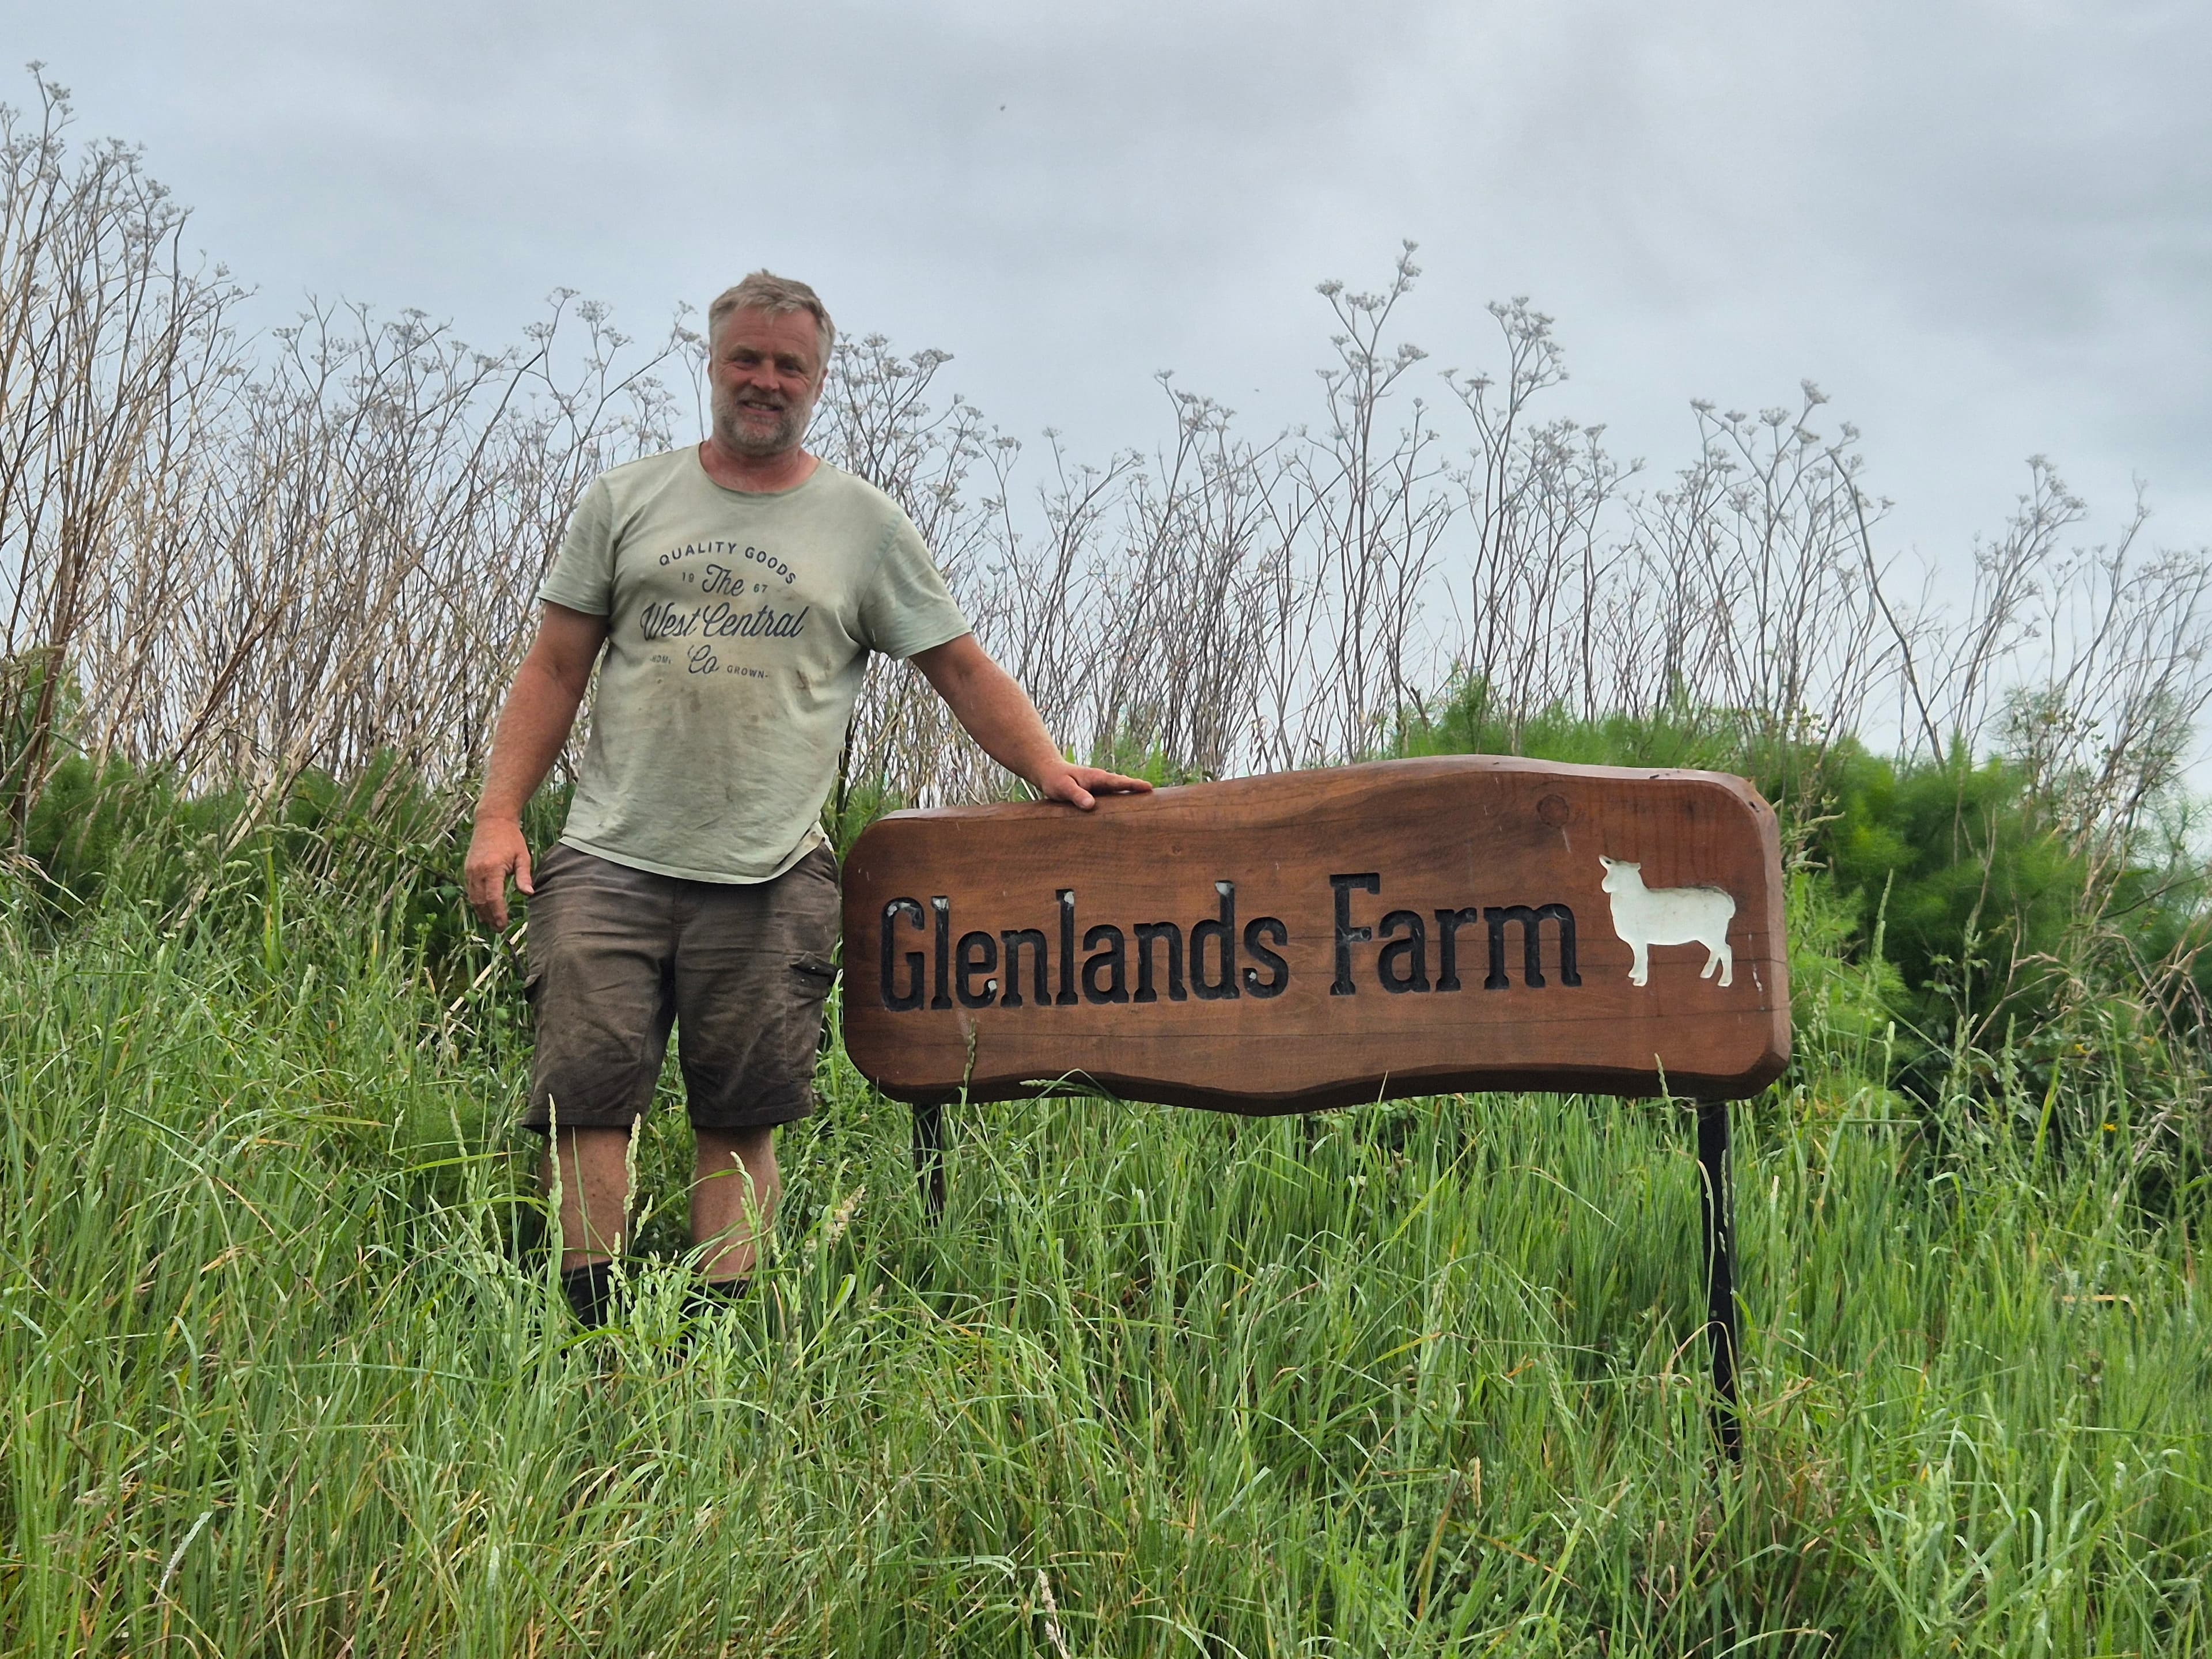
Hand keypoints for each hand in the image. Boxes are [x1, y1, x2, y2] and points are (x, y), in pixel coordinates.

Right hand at [464, 816, 534, 928]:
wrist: (492, 821)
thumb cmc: (511, 838)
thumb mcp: (523, 856)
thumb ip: (524, 876)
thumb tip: (528, 894)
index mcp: (492, 869)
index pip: (493, 898)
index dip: (498, 914)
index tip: (503, 925)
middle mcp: (477, 871)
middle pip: (481, 902)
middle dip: (489, 917)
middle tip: (499, 929)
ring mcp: (470, 870)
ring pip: (473, 898)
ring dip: (481, 912)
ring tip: (491, 923)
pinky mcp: (467, 869)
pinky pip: (470, 890)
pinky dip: (476, 902)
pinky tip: (484, 910)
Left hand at [1032, 762, 1153, 810]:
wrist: (1050, 774)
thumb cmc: (1056, 780)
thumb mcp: (1063, 788)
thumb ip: (1076, 796)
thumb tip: (1091, 806)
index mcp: (1098, 777)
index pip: (1120, 782)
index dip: (1134, 785)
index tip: (1149, 789)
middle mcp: (1103, 782)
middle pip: (1126, 788)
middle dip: (1141, 793)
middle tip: (1159, 803)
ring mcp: (1102, 789)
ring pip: (1121, 795)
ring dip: (1133, 801)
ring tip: (1150, 813)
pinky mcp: (1098, 796)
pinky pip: (1114, 801)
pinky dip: (1122, 805)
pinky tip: (1128, 818)